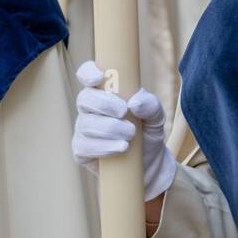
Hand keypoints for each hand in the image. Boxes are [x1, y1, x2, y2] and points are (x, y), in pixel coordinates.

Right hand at [72, 62, 176, 201]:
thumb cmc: (148, 132)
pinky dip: (103, 147)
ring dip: (109, 129)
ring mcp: (83, 129)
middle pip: (84, 98)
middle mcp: (89, 108)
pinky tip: (120, 149)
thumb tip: (134, 101)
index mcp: (104, 92)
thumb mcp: (156, 117)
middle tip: (125, 112)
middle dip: (105, 104)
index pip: (87, 74)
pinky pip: (83, 147)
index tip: (100, 77)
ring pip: (85, 124)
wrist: (149, 164)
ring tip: (130, 136)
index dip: (88, 73)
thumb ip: (150, 104)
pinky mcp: (82, 151)